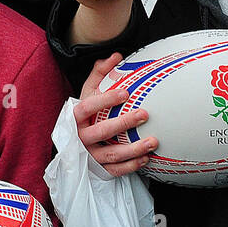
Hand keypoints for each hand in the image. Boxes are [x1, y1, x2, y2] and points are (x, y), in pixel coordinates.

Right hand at [72, 53, 157, 175]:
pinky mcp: (98, 169)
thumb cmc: (88, 113)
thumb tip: (116, 56)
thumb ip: (100, 74)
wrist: (75, 142)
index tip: (126, 93)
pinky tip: (146, 159)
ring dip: (133, 149)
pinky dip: (131, 166)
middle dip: (124, 123)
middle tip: (145, 114)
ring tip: (153, 142)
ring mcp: (89, 155)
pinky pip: (115, 170)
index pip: (88, 107)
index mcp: (76, 117)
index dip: (106, 100)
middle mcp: (80, 137)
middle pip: (101, 131)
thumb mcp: (88, 93)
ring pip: (110, 154)